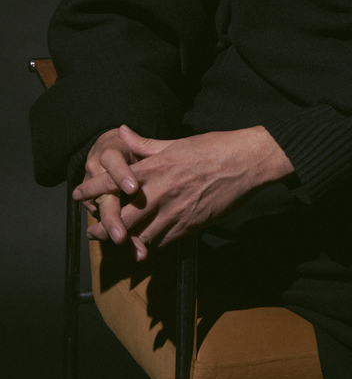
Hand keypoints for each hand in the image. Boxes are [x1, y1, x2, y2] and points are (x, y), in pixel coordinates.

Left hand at [73, 124, 293, 258]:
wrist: (246, 163)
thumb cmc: (214, 147)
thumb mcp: (176, 142)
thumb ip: (145, 143)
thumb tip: (122, 131)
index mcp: (155, 167)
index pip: (113, 180)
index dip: (92, 188)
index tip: (78, 194)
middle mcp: (160, 192)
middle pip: (120, 217)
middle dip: (101, 226)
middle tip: (91, 231)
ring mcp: (174, 212)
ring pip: (138, 235)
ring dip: (122, 240)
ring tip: (112, 242)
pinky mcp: (189, 227)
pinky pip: (160, 242)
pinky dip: (147, 246)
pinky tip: (141, 247)